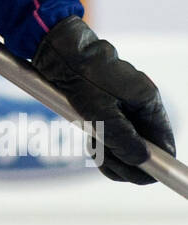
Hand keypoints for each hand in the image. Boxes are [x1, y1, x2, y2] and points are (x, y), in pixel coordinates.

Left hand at [32, 16, 175, 184]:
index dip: (153, 165)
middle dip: (124, 161)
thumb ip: (124, 140)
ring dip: (110, 153)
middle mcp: (141, 107)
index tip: (132, 172)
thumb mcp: (102, 112)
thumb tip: (143, 161)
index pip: (165, 146)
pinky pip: (113, 138)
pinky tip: (89, 136)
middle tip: (103, 154)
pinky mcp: (110, 111)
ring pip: (127, 148)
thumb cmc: (82, 76)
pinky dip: (102, 144)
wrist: (60, 53)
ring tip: (93, 142)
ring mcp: (126, 109)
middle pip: (145, 151)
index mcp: (148, 103)